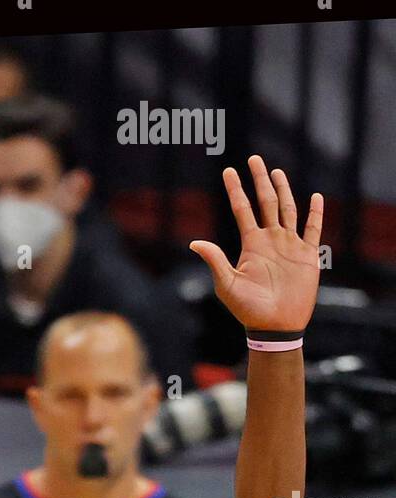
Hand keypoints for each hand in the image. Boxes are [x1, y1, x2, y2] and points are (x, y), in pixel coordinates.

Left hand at [190, 156, 322, 330]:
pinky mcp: (307, 255)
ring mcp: (289, 245)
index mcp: (251, 244)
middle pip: (265, 202)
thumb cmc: (249, 310)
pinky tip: (315, 198)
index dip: (236, 190)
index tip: (228, 171)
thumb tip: (194, 242)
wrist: (275, 327)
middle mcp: (270, 240)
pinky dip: (315, 214)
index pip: (242, 210)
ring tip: (276, 171)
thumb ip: (214, 260)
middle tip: (254, 158)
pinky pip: (312, 229)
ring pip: (287, 209)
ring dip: (283, 190)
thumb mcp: (228, 284)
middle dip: (259, 180)